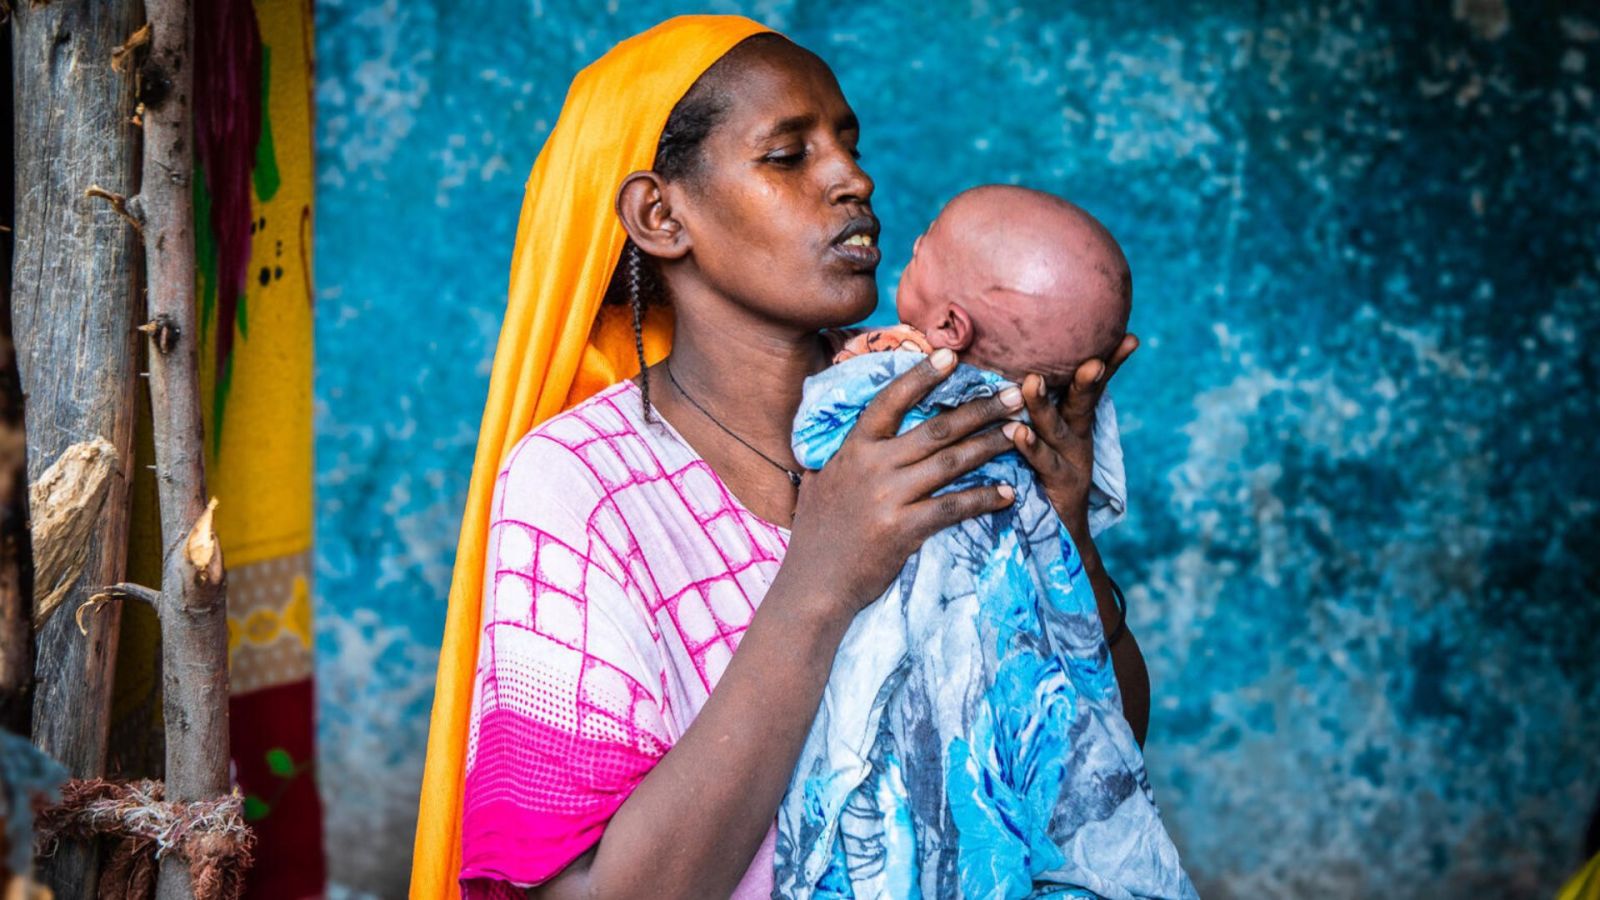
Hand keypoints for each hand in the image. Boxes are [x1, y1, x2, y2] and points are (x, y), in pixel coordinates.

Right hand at [782, 348, 1022, 615]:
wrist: (813, 585)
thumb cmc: (816, 534)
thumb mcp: (820, 482)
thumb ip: (839, 456)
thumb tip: (849, 433)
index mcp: (853, 449)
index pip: (890, 401)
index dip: (922, 376)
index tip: (952, 356)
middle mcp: (872, 466)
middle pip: (937, 428)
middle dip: (980, 408)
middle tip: (1015, 394)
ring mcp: (889, 497)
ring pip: (951, 462)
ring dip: (990, 445)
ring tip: (1020, 432)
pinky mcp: (904, 530)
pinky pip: (953, 507)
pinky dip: (983, 498)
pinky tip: (1009, 492)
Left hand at [1004, 334, 1138, 535]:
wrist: (1062, 534)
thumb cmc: (1046, 475)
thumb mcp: (1051, 437)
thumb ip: (1045, 407)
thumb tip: (1025, 366)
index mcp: (1077, 421)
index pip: (1096, 386)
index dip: (1113, 362)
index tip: (1132, 337)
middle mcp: (1077, 438)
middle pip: (1083, 403)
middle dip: (1089, 380)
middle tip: (1092, 360)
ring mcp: (1068, 462)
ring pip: (1055, 429)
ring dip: (1043, 406)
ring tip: (1032, 381)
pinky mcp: (1054, 486)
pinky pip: (1040, 463)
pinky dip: (1030, 447)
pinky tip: (1018, 432)